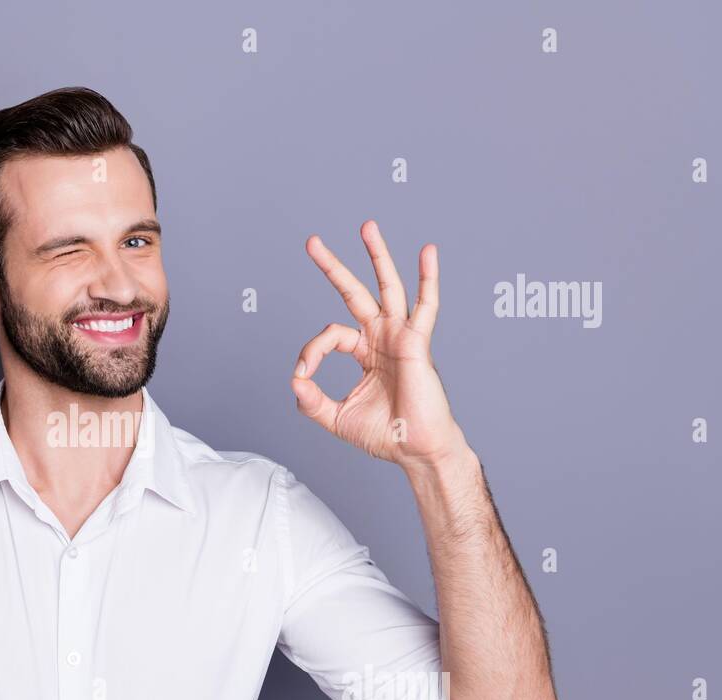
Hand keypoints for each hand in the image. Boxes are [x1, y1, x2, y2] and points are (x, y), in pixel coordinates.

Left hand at [291, 220, 466, 467]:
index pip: (330, 335)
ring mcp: (400, 337)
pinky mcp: (417, 343)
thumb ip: (312, 401)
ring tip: (366, 226)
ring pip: (387, 287)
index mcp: (364, 352)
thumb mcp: (336, 418)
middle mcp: (381, 338)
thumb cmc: (384, 435)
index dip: (310, 352)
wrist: (415, 449)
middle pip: (354, 293)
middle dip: (333, 267)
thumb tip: (293, 380)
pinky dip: (428, 278)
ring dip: (377, 256)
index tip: (302, 376)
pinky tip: (428, 252)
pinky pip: (426, 306)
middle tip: (311, 242)